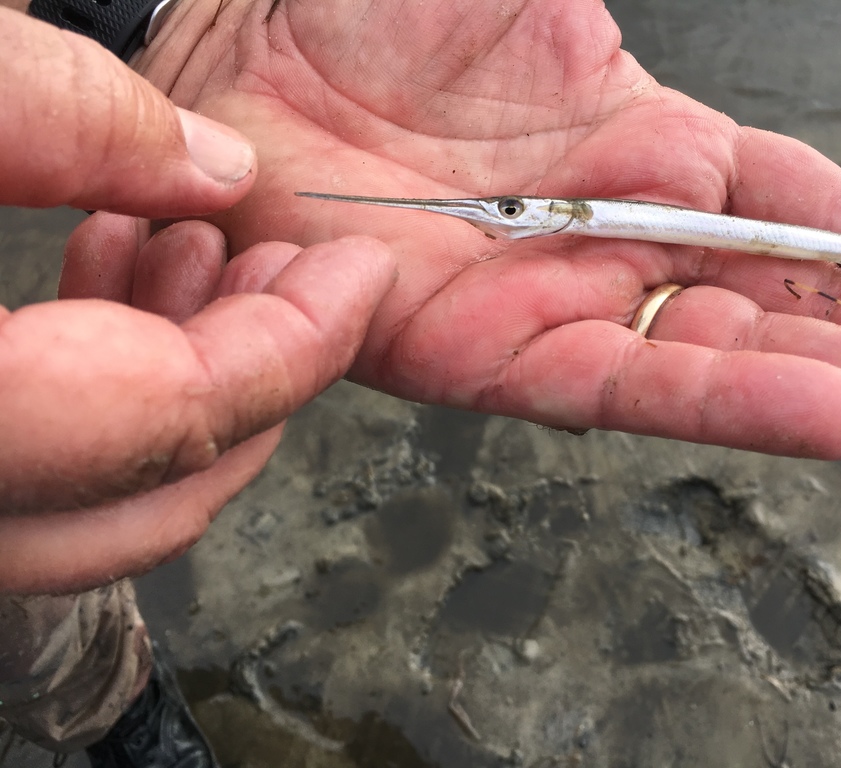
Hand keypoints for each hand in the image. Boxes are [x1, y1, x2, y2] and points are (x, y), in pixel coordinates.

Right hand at [0, 8, 395, 592]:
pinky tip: (114, 271)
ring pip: (101, 495)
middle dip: (251, 390)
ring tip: (201, 254)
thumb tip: (209, 174)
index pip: (169, 415)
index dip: (282, 349)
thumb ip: (56, 117)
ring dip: (184, 378)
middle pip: (150, 495)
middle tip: (298, 286)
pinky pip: (46, 455)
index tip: (357, 276)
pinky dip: (108, 376)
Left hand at [118, 0, 840, 463]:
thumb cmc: (376, 7)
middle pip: (807, 309)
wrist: (235, 50)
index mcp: (657, 154)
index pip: (822, 222)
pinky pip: (627, 382)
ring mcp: (563, 302)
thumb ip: (624, 11)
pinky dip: (734, 397)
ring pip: (743, 360)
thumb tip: (664, 21)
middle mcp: (626, 243)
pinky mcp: (486, 354)